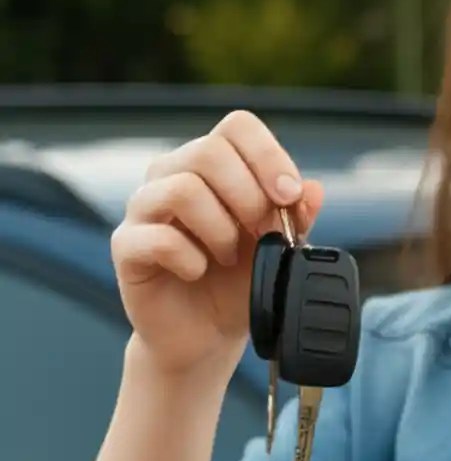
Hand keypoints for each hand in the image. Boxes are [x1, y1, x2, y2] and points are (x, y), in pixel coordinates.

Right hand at [111, 110, 325, 376]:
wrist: (208, 334)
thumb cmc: (240, 282)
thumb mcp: (281, 249)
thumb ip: (297, 218)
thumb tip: (314, 189)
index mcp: (214, 166)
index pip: (237, 126)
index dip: (268, 154)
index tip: (288, 195)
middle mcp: (173, 175)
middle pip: (208, 151)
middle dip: (248, 196)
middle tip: (260, 233)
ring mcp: (145, 208)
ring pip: (183, 188)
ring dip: (220, 229)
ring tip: (227, 256)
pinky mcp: (126, 246)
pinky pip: (156, 236)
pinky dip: (189, 258)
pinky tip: (198, 271)